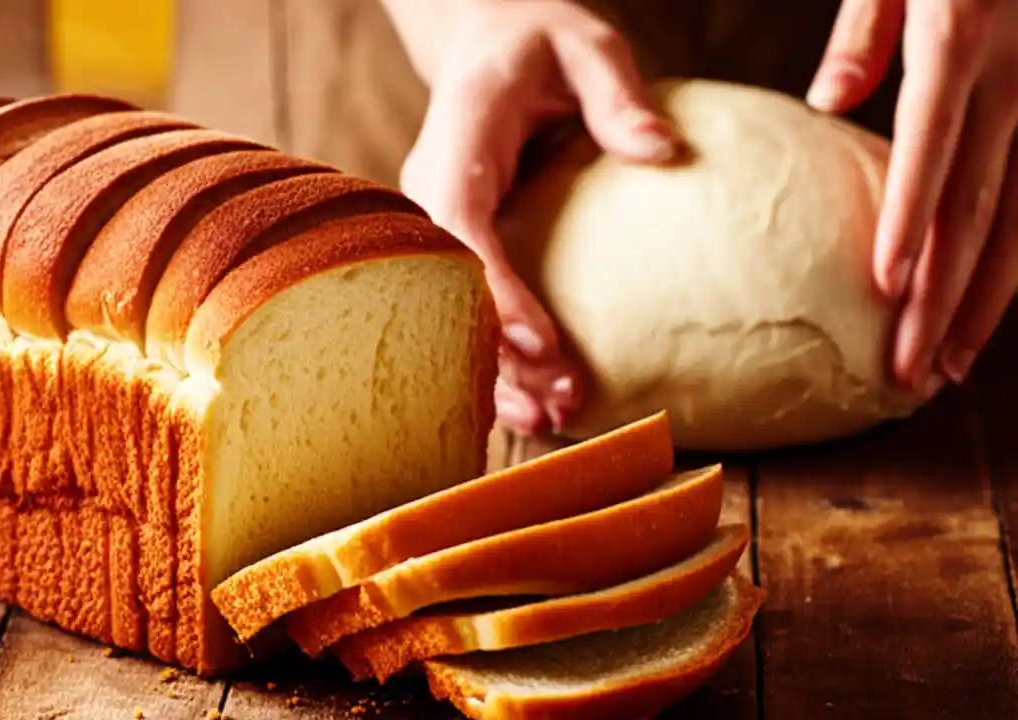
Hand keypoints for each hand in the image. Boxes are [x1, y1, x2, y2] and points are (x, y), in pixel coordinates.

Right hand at [385, 0, 680, 433]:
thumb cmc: (537, 39)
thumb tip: (660, 150)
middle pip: (444, 292)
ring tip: (553, 418)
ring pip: (448, 312)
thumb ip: (615, 93)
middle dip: (494, 356)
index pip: (459, 228)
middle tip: (556, 406)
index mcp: (457, 141)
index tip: (541, 344)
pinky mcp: (453, 243)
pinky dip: (498, 353)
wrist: (484, 41)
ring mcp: (435, 222)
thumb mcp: (585, 43)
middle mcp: (430, 191)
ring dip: (495, 370)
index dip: (491, 292)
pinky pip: (465, 305)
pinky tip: (540, 395)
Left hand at [807, 0, 1017, 395]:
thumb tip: (830, 103)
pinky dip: (1017, 256)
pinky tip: (988, 309)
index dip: (912, 217)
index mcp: (963, 30)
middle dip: (944, 294)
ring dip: (986, 299)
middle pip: (979, 200)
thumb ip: (867, 27)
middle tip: (909, 369)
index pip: (934, 141)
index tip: (887, 287)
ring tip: (944, 363)